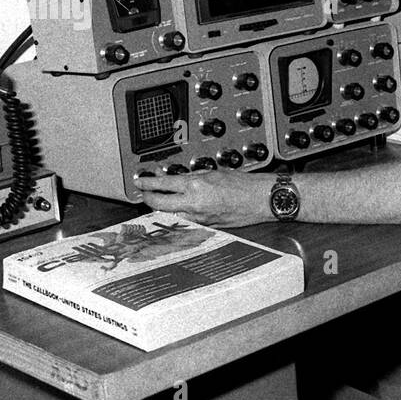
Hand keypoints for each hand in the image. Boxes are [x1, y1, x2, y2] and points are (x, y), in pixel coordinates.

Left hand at [134, 169, 272, 226]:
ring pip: (170, 216)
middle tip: (144, 193)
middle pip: (159, 204)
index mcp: (195, 186)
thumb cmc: (244, 185)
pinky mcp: (206, 227)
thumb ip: (192, 176)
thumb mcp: (213, 173)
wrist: (260, 199)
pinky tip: (176, 212)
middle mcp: (194, 204)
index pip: (162, 185)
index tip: (140, 181)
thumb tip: (175, 178)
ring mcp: (199, 218)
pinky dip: (178, 217)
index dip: (147, 183)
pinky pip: (185, 222)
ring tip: (159, 203)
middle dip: (148, 198)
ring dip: (162, 209)